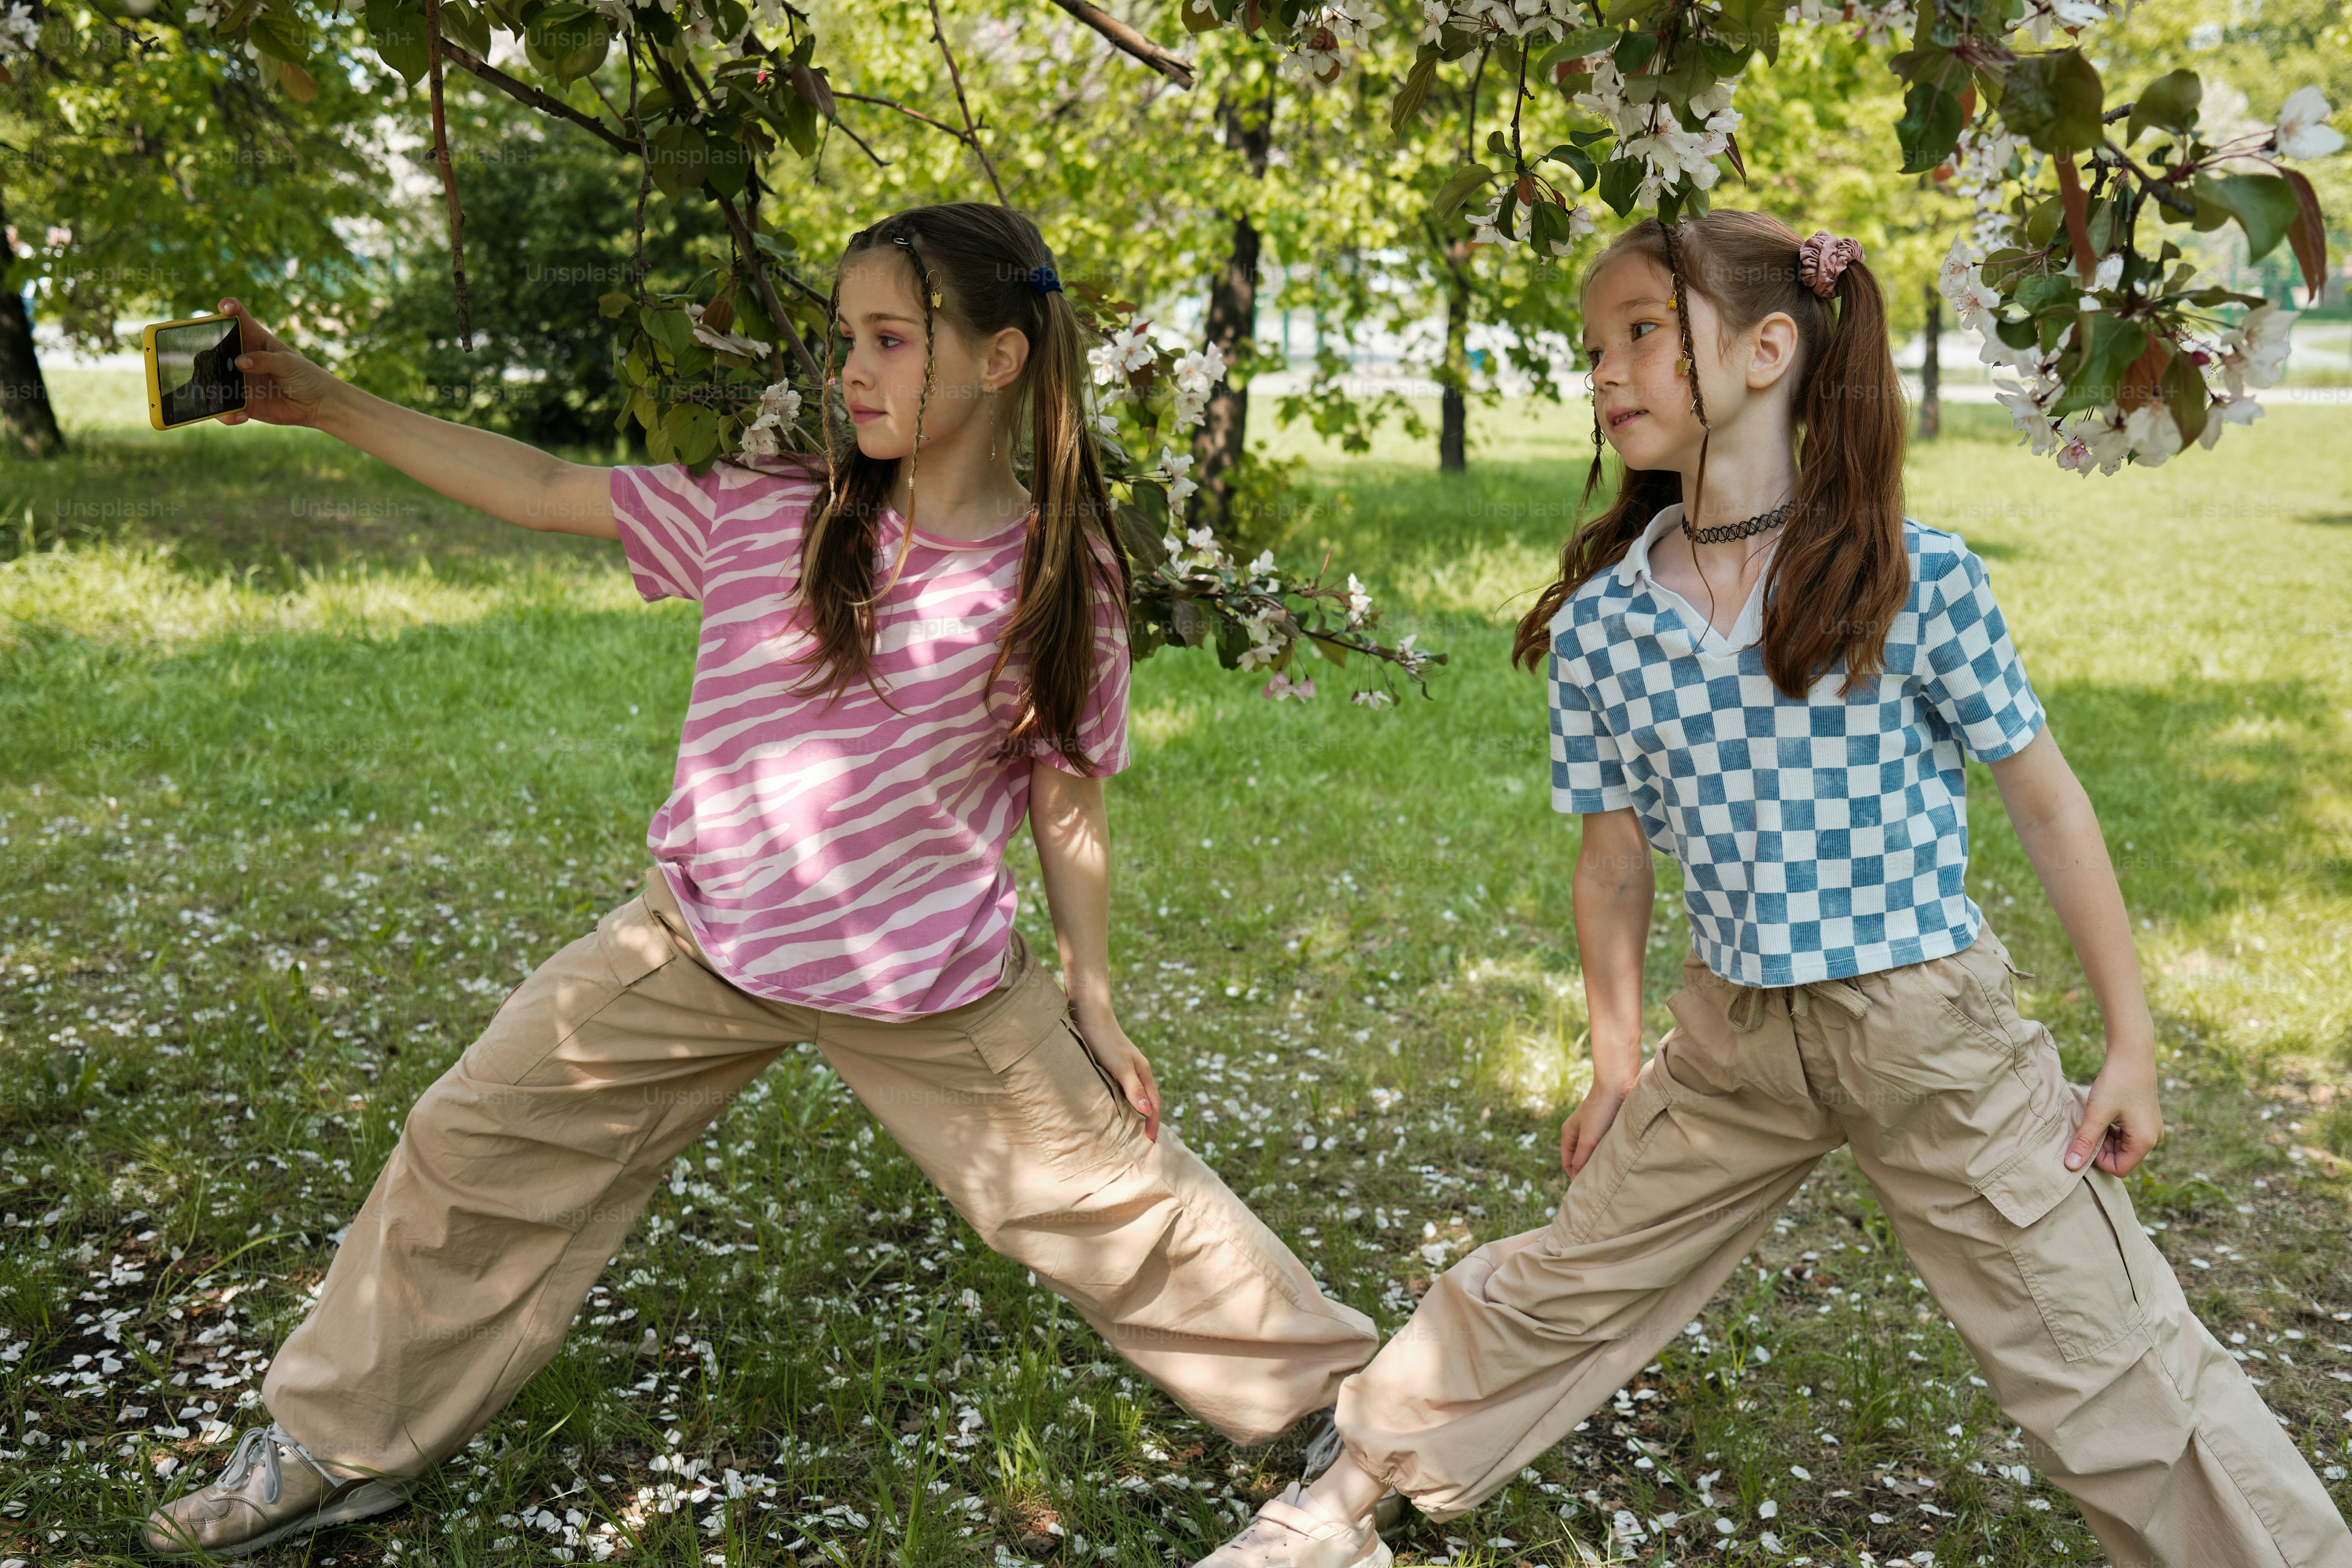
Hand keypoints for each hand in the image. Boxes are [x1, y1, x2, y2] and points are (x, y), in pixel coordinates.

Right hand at [213, 297, 340, 429]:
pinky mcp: (241, 402)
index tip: (225, 307)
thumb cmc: (305, 376)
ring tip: (214, 391)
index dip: (229, 308)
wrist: (316, 404)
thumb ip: (265, 360)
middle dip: (204, 350)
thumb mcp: (288, 363)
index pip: (238, 318)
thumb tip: (240, 363)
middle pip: (215, 348)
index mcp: (254, 339)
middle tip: (201, 354)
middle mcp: (241, 357)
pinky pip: (225, 409)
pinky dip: (227, 414)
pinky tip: (242, 415)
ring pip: (213, 379)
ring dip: (209, 385)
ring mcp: (238, 380)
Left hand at [1073, 1013, 1159, 1141]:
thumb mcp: (1121, 1067)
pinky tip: (1110, 1108)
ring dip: (1133, 1112)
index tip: (1151, 1142)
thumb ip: (1134, 1089)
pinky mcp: (1109, 1065)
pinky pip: (1118, 1089)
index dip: (1154, 1122)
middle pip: (1146, 1100)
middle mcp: (1136, 1071)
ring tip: (1128, 1131)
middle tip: (1142, 1142)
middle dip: (1148, 1120)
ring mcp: (1123, 1068)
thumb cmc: (1105, 1040)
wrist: (1088, 1013)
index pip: (1154, 1103)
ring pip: (1132, 1095)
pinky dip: (1119, 1102)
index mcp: (1143, 1071)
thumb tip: (1147, 1112)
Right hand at [1561, 1074, 1636, 1177]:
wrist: (1618, 1086)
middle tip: (1599, 1183)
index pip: (1567, 1163)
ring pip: (1592, 1152)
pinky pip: (1603, 1145)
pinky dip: (1607, 1153)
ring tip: (1608, 1171)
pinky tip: (1616, 1158)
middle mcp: (1578, 1132)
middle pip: (1579, 1159)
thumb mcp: (1589, 1138)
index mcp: (1568, 1134)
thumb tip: (1576, 1178)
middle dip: (1587, 1170)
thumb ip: (1581, 1159)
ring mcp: (1592, 1129)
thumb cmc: (1600, 1111)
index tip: (1587, 1188)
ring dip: (1598, 1161)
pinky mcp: (1605, 1127)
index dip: (1574, 1176)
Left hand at [2065, 1045, 2162, 1175]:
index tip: (2085, 1139)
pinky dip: (2111, 1130)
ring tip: (2096, 1117)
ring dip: (2104, 1138)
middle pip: (2120, 1158)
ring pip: (2121, 1147)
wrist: (2132, 1055)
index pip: (2118, 1169)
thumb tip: (2071, 1166)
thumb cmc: (2115, 1083)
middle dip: (2101, 1148)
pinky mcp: (2145, 1120)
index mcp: (2145, 1142)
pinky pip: (2126, 1135)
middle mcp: (2153, 1139)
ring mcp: (2151, 1129)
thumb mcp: (2096, 1114)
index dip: (2097, 1159)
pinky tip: (2103, 1114)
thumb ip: (2084, 1141)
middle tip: (2089, 1126)